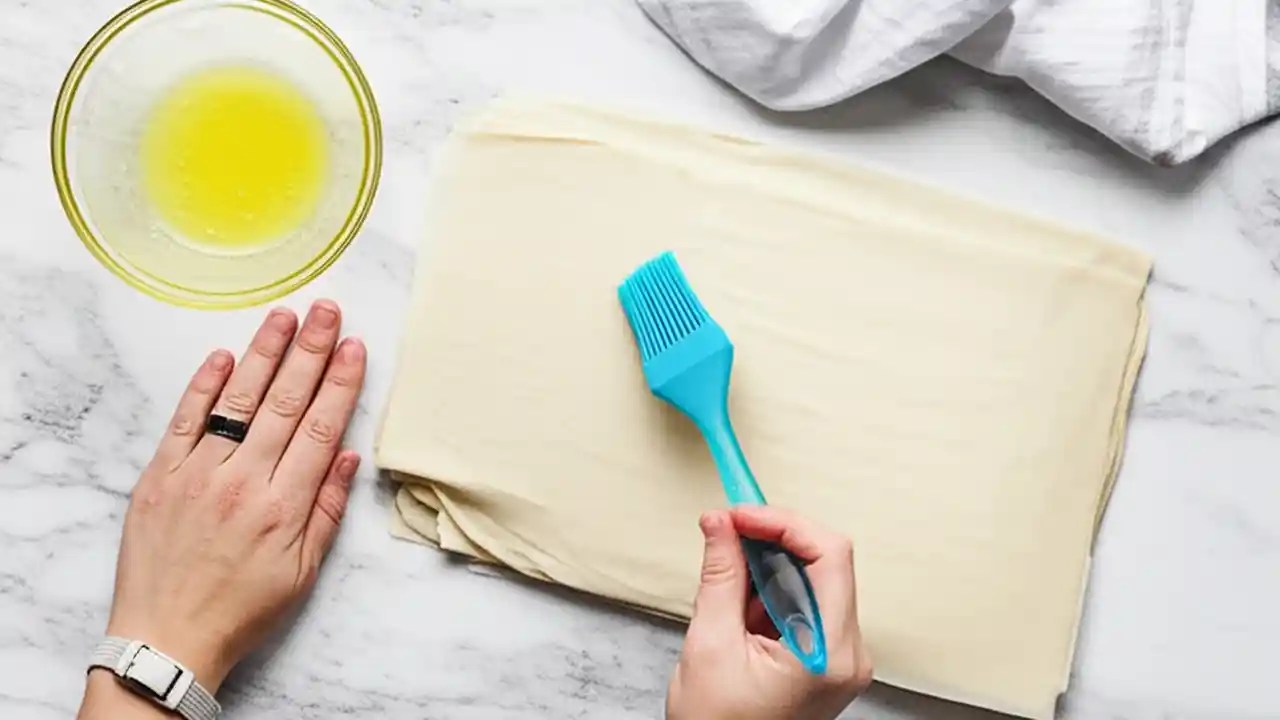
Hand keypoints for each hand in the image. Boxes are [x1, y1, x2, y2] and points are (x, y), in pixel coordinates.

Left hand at [98, 300, 365, 692]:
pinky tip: (224, 355)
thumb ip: (327, 509)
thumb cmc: (241, 609)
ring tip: (285, 316)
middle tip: (328, 310)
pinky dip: (204, 386)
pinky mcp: (160, 475)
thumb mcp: (302, 570)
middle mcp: (242, 481)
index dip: (340, 383)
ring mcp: (197, 474)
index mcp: (283, 506)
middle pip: (283, 402)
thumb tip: (345, 455)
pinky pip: (184, 420)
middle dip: (310, 351)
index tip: (356, 347)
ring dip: (263, 353)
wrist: (168, 637)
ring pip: (237, 401)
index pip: (319, 428)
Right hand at [666, 507, 872, 719]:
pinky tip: (742, 608)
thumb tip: (720, 522)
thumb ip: (720, 575)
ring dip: (770, 565)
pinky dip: (773, 589)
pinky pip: (808, 600)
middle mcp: (847, 653)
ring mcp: (841, 656)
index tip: (740, 512)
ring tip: (728, 582)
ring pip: (815, 577)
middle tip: (727, 528)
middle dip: (773, 539)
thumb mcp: (709, 644)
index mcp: (827, 652)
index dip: (784, 521)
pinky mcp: (827, 656)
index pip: (829, 555)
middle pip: (826, 561)